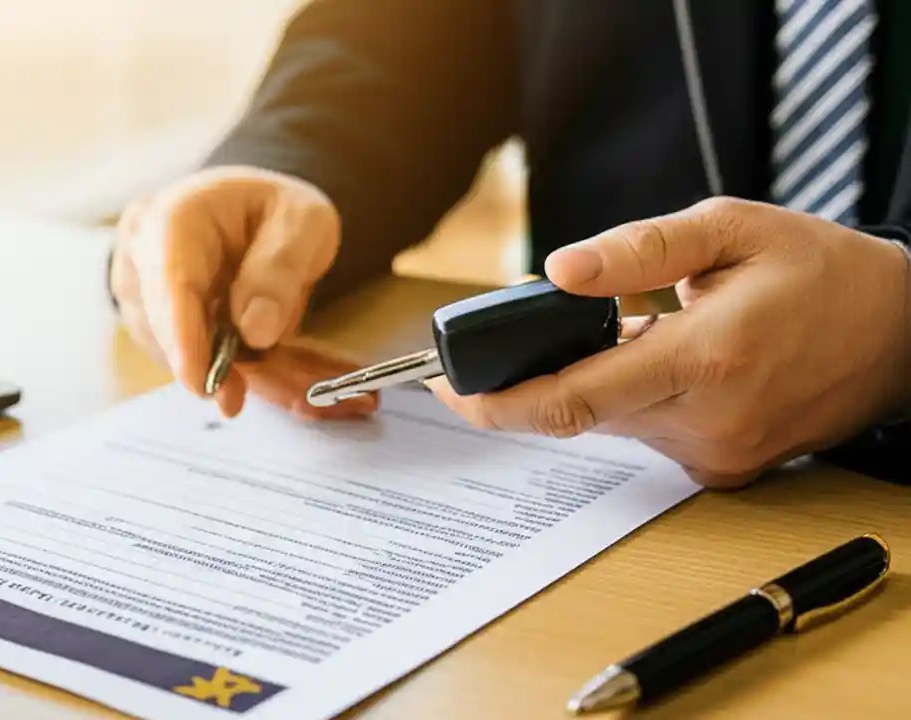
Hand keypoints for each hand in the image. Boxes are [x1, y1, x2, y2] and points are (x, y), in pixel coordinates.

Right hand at [111, 166, 378, 418]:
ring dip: (239, 374)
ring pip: (181, 353)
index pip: (171, 285)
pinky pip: (192, 360)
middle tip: (286, 397)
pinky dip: (237, 373)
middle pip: (168, 330)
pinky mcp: (153, 325)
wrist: (250, 209)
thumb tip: (254, 331)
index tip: (203, 384)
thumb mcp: (303, 222)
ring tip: (299, 383)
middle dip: (221, 369)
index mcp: (174, 219)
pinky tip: (277, 376)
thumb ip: (282, 269)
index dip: (184, 340)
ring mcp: (142, 293)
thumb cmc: (274, 209)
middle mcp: (142, 255)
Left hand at [428, 197, 910, 486]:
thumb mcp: (732, 229)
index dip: (494, 401)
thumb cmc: (820, 273)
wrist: (902, 335)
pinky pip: (644, 434)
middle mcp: (705, 423)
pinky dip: (627, 398)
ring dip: (587, 383)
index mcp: (703, 360)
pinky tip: (648, 359)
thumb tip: (557, 269)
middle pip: (577, 415)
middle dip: (529, 382)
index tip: (444, 388)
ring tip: (614, 330)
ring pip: (609, 424)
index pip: (570, 401)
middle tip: (502, 344)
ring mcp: (715, 454)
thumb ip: (638, 250)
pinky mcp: (723, 468)